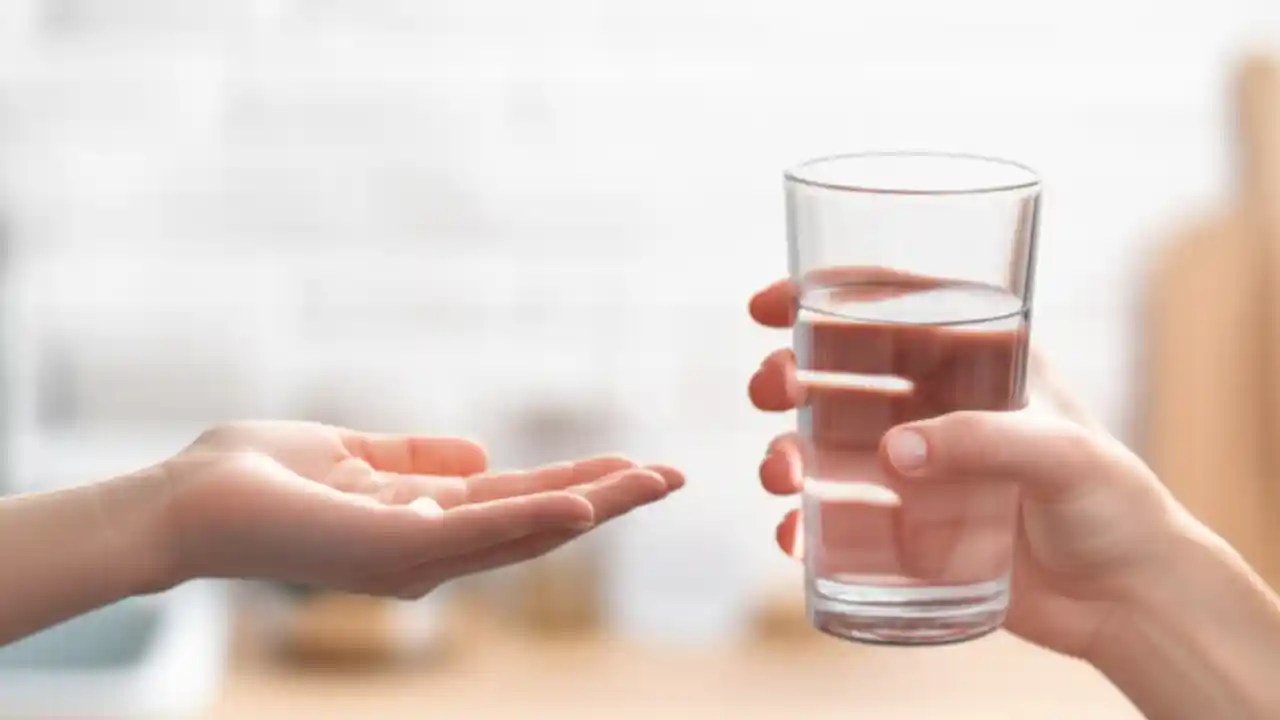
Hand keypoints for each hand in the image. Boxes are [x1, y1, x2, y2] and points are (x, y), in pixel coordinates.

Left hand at [153, 421, 681, 597]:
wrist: (186, 500)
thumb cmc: (254, 477)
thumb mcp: (350, 452)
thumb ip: (413, 457)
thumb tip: (477, 454)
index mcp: (424, 518)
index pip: (516, 502)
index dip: (577, 485)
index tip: (632, 466)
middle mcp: (430, 546)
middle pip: (535, 521)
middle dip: (607, 500)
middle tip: (673, 477)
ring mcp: (415, 553)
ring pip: (521, 530)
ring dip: (592, 508)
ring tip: (652, 482)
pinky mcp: (392, 548)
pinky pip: (474, 534)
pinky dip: (531, 522)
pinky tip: (581, 507)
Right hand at [747, 278, 1187, 657]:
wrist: (1128, 601)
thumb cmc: (1116, 508)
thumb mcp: (1063, 457)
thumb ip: (983, 443)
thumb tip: (894, 451)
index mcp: (978, 363)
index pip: (894, 310)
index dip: (826, 297)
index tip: (767, 306)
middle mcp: (937, 407)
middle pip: (841, 373)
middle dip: (789, 372)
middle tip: (769, 388)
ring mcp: (917, 469)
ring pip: (826, 444)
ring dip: (787, 449)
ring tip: (780, 474)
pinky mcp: (905, 529)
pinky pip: (836, 519)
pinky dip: (804, 525)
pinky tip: (793, 538)